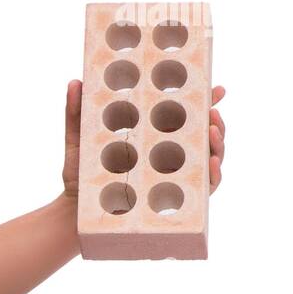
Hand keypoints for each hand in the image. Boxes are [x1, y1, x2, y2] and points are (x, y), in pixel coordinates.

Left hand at [61, 81, 226, 197]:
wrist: (75, 212)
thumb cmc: (78, 177)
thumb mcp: (78, 141)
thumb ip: (76, 112)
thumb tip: (76, 81)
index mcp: (151, 138)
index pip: (183, 117)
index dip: (203, 101)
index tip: (216, 88)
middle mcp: (167, 157)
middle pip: (203, 137)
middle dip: (216, 122)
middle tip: (214, 111)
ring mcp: (173, 178)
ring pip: (208, 159)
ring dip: (218, 145)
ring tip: (213, 130)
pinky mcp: (174, 200)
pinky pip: (203, 189)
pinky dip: (213, 176)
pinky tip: (211, 163)